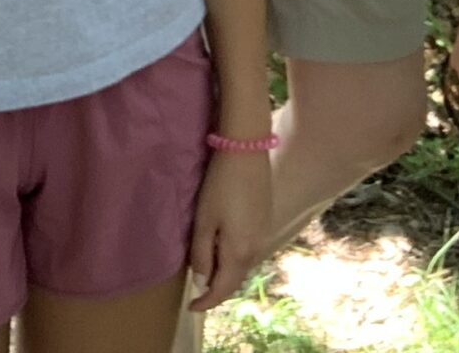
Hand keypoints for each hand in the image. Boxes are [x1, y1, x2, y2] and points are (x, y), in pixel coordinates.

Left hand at [187, 146, 272, 311]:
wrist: (247, 151)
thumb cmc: (220, 186)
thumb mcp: (204, 221)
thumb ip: (202, 254)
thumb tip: (202, 281)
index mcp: (240, 252)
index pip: (223, 289)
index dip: (206, 302)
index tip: (191, 307)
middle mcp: (257, 249)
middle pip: (236, 280)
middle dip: (218, 289)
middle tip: (198, 291)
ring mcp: (265, 235)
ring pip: (244, 266)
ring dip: (227, 273)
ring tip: (209, 270)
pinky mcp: (267, 222)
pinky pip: (251, 251)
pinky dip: (236, 258)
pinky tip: (225, 248)